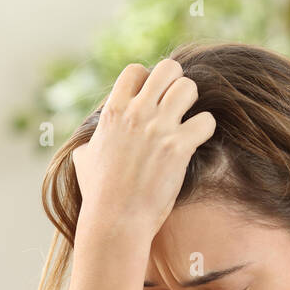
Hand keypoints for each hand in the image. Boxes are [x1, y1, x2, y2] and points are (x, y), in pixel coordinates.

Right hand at [71, 58, 216, 242]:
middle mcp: (136, 114)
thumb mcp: (84, 160)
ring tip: (186, 124)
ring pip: (189, 88)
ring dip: (192, 104)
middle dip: (176, 84)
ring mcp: (158, 129)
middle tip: (176, 107)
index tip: (150, 103)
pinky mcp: (178, 148)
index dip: (147, 82)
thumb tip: (88, 145)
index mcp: (113, 112)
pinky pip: (206, 120)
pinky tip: (194, 143)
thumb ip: (90, 143)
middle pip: (168, 69)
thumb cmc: (98, 196)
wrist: (115, 221)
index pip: (136, 71)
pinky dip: (204, 130)